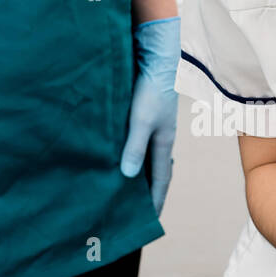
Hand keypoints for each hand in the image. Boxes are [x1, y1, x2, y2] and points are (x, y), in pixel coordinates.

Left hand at [120, 16, 179, 216]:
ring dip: (135, 173)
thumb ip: (134, 148)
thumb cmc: (151, 89)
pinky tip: (112, 156)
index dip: (155, 201)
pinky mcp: (139, 115)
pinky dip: (127, 154)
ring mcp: (149, 126)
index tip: (149, 220)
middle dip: (146, 191)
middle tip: (133, 210)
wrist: (155, 56)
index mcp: (163, 143)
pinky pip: (133, 142)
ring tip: (119, 188)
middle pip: (153, 171)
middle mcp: (158, 138)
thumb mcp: (141, 121)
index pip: (160, 180)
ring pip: (142, 156)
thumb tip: (127, 176)